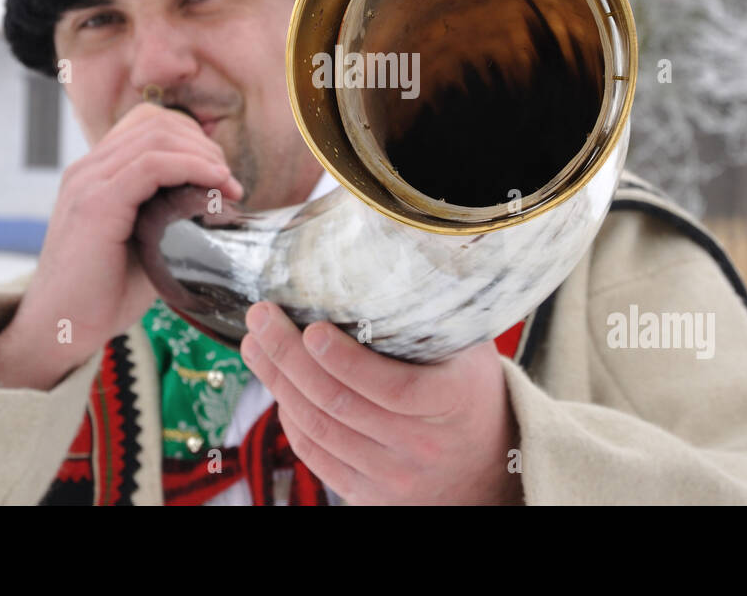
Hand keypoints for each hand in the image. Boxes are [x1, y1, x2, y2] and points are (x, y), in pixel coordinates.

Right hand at [0, 102, 243, 388]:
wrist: (59, 329)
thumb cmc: (104, 293)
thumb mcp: (146, 244)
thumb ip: (171, 216)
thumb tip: (219, 204)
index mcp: (96, 173)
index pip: (149, 124)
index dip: (192, 140)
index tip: (221, 175)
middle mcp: (88, 169)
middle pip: (158, 123)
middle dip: (204, 146)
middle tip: (230, 183)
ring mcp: (87, 182)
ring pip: (157, 136)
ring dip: (204, 156)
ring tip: (228, 186)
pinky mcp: (95, 203)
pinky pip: (151, 165)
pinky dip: (192, 168)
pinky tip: (216, 186)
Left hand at [240, 302, 523, 504]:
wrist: (490, 472)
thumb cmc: (472, 394)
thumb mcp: (472, 352)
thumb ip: (436, 314)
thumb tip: (392, 252)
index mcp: (451, 403)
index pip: (391, 387)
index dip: (344, 360)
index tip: (312, 328)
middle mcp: (421, 446)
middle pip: (340, 404)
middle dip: (290, 357)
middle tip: (261, 318)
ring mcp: (392, 476)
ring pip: (319, 429)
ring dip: (279, 383)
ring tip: (256, 344)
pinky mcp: (367, 494)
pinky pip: (315, 455)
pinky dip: (290, 418)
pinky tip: (279, 385)